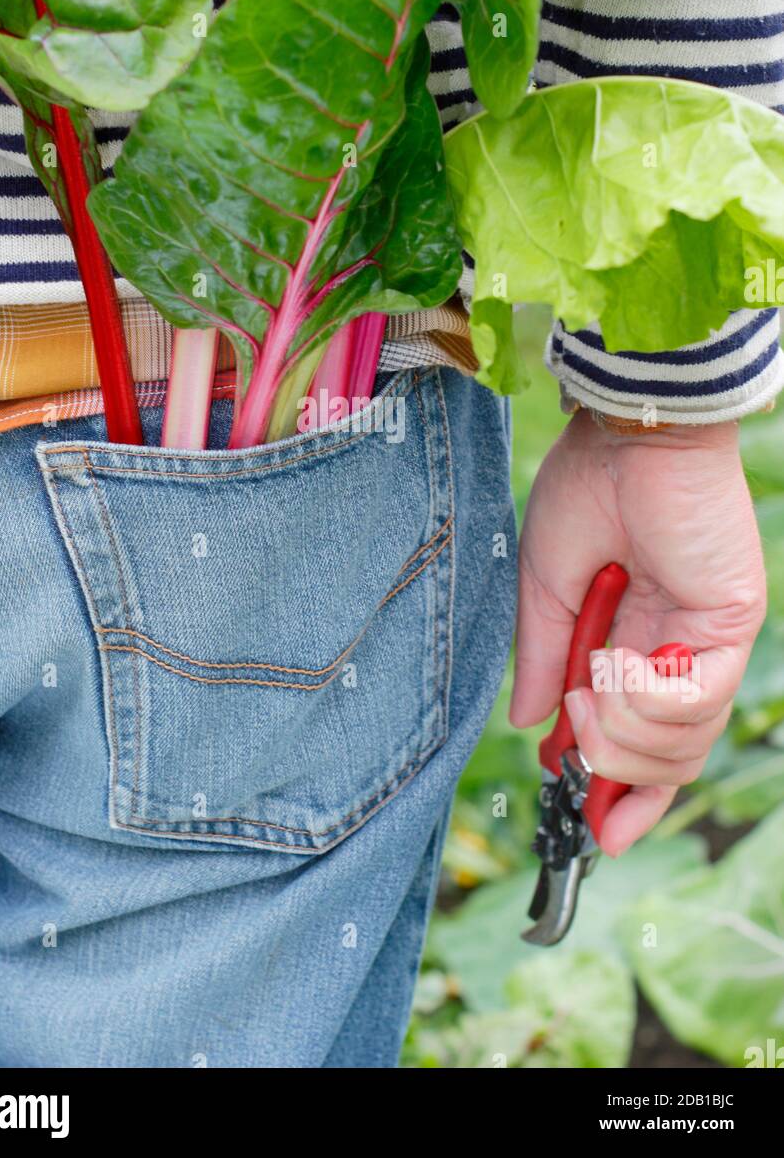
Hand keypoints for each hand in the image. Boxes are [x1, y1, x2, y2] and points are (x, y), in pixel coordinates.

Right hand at [511, 409, 765, 855]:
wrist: (627, 429)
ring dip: (622, 727)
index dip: (625, 794)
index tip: (595, 831)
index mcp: (638, 642)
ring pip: (685, 741)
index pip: (649, 742)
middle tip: (574, 723)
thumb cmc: (587, 490)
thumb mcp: (546, 589)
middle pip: (670, 759)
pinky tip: (618, 663)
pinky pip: (699, 698)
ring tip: (592, 678)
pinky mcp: (731, 620)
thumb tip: (529, 724)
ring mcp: (710, 639)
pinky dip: (650, 699)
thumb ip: (542, 660)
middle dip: (613, 767)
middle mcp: (682, 651)